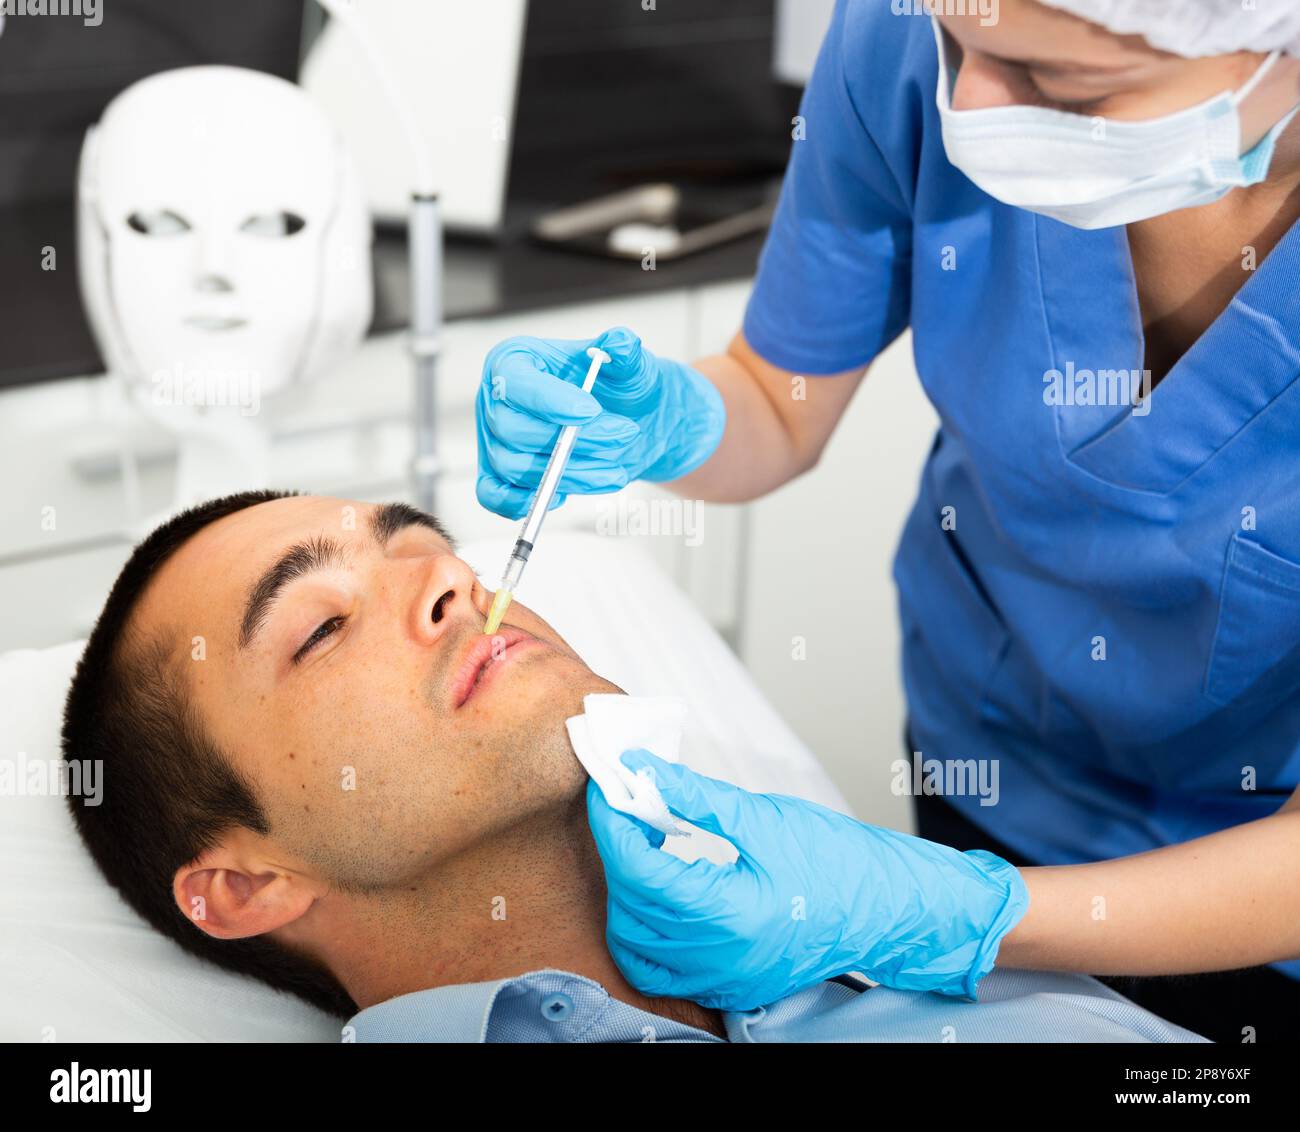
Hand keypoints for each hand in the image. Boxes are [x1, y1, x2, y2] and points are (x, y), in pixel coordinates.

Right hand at [475, 326, 724, 518]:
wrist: (627, 421)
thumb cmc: (617, 387)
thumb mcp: (627, 363)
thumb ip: (624, 350)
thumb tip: (620, 343)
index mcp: (514, 360)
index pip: (516, 382)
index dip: (550, 401)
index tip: (591, 411)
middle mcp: (496, 400)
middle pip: (513, 429)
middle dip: (572, 441)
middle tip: (621, 436)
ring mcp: (495, 439)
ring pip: (513, 466)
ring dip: (569, 473)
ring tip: (614, 469)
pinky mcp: (502, 475)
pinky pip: (495, 495)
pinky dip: (525, 501)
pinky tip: (561, 495)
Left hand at [586, 750, 1028, 1011]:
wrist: (895, 909)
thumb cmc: (845, 863)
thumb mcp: (766, 817)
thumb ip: (696, 797)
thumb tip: (646, 772)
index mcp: (733, 917)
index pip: (641, 871)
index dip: (614, 825)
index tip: (608, 789)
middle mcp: (723, 959)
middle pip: (631, 906)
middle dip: (618, 851)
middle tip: (625, 806)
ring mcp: (725, 979)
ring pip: (635, 943)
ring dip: (627, 892)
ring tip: (645, 844)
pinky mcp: (730, 984)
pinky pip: (661, 967)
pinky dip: (645, 929)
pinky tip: (663, 887)